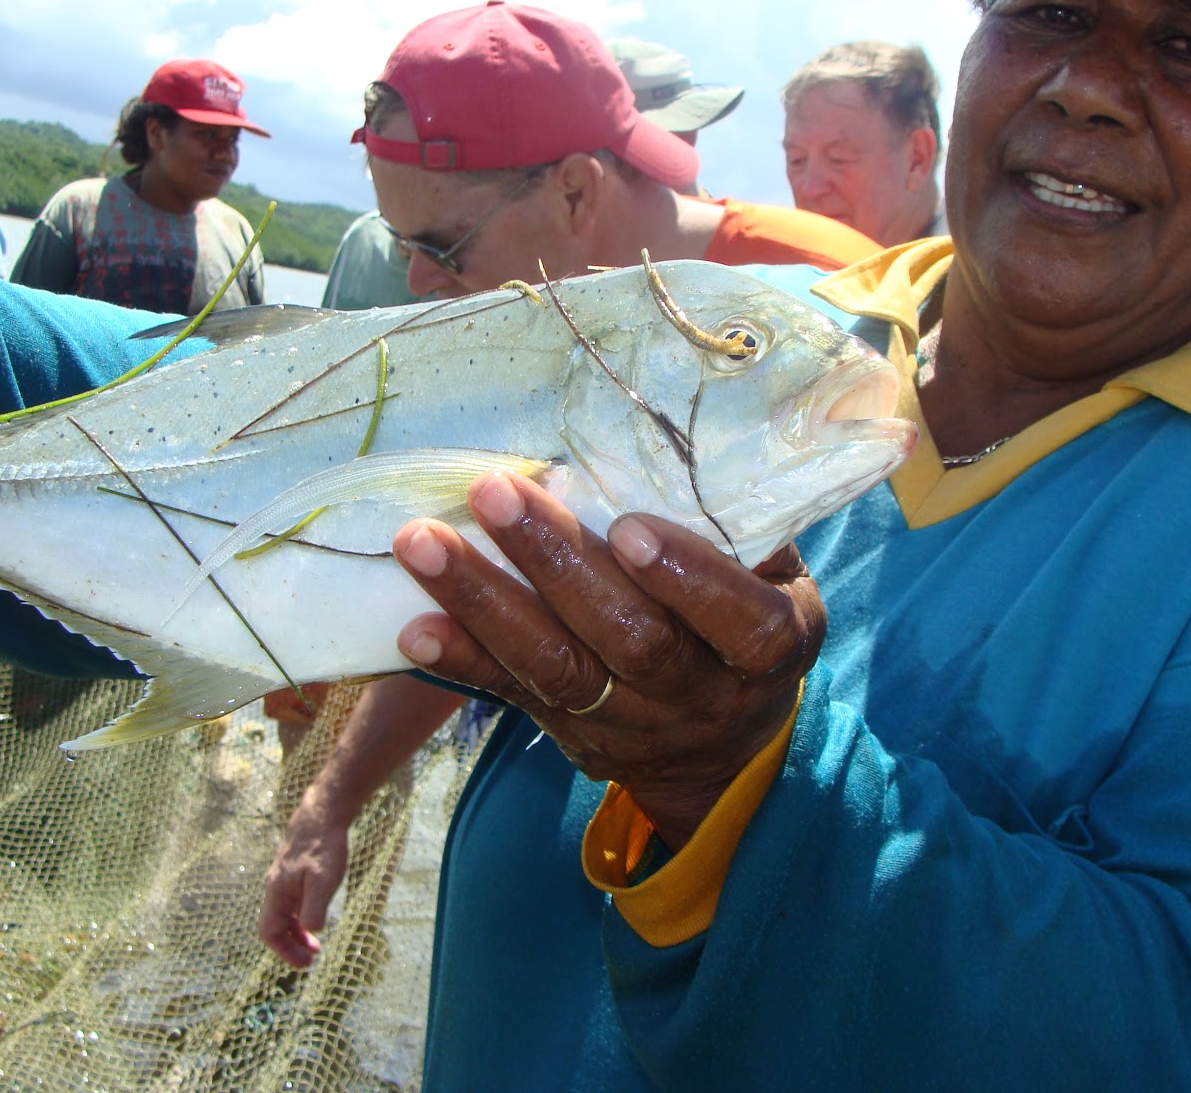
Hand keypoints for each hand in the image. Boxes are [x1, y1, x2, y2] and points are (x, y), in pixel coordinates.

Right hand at [258, 785, 350, 968]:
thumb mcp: (323, 881)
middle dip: (291, 945)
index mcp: (276, 892)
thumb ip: (314, 908)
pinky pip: (291, 903)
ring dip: (297, 933)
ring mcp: (283, 879)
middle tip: (313, 958)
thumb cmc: (324, 847)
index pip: (269, 932)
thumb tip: (310, 932)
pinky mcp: (293, 872)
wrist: (323, 815)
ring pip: (283, 915)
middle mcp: (274, 888)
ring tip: (317, 944)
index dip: (284, 951)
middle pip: (275, 926)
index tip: (305, 962)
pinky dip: (300, 917)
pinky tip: (318, 916)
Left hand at [392, 471, 825, 849]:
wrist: (728, 752)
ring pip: (559, 670)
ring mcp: (634, 724)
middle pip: (631, 640)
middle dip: (556, 564)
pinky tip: (415, 625)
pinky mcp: (576, 735)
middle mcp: (702, 696)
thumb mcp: (775, 578)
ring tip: (424, 543)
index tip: (628, 526)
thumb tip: (664, 437)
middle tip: (494, 492)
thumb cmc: (746, 621)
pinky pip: (516, 697)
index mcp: (770, 647)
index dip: (687, 576)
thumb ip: (732, 528)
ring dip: (486, 603)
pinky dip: (463, 660)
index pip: (739, 620)